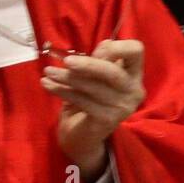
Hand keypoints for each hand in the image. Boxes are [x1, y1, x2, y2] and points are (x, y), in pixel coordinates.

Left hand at [41, 39, 143, 182]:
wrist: (85, 134)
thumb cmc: (91, 97)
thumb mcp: (95, 74)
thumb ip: (99, 58)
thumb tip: (98, 49)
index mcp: (134, 73)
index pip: (136, 50)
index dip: (116, 47)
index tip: (96, 51)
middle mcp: (134, 90)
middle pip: (113, 72)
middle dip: (88, 65)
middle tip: (66, 61)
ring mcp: (122, 108)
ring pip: (92, 87)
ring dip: (67, 77)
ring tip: (48, 72)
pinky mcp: (106, 120)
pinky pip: (81, 100)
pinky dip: (61, 91)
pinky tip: (47, 84)